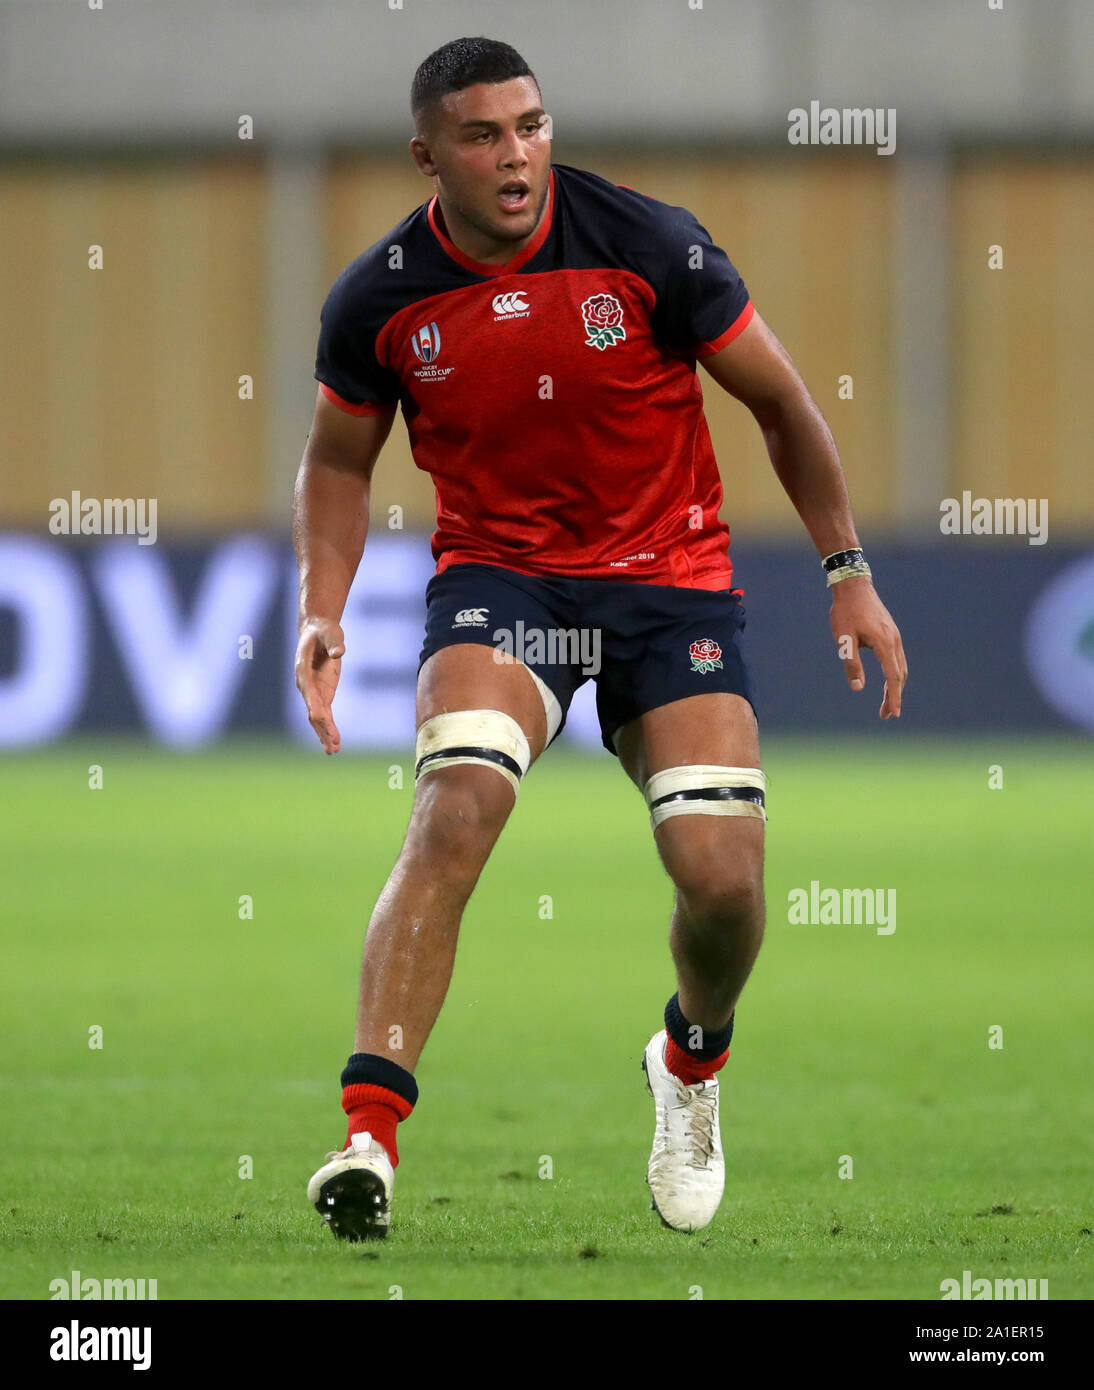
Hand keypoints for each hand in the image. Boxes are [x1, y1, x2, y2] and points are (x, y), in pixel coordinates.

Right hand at [295, 617, 344, 752]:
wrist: (316, 631)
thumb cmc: (323, 631)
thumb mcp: (330, 633)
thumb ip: (334, 643)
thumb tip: (339, 652)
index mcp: (303, 672)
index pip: (310, 697)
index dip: (319, 712)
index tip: (326, 724)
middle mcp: (305, 686)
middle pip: (313, 713)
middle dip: (323, 730)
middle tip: (333, 748)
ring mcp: (313, 691)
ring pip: (317, 718)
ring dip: (324, 734)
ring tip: (333, 752)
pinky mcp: (323, 693)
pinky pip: (324, 714)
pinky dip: (329, 728)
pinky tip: (334, 741)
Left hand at [829, 576, 907, 719]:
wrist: (854, 586)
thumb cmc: (845, 611)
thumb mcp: (843, 638)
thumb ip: (851, 663)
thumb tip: (858, 688)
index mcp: (883, 643)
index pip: (892, 677)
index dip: (893, 697)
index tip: (893, 714)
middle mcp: (894, 640)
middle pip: (899, 675)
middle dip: (894, 696)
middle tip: (886, 715)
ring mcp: (895, 636)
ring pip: (900, 667)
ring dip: (895, 687)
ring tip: (887, 704)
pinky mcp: (891, 633)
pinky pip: (897, 659)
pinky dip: (895, 674)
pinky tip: (888, 682)